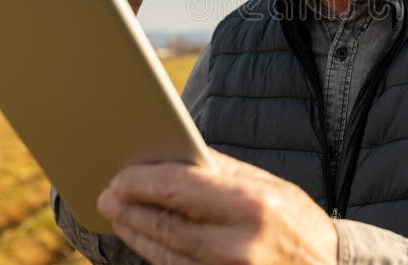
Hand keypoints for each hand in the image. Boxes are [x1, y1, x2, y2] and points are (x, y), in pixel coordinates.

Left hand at [97, 149, 338, 264]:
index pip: (179, 189)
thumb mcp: (271, 186)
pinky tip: (144, 237)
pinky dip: (155, 252)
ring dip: (136, 231)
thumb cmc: (299, 222)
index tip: (120, 175)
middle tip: (108, 195)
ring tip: (119, 213)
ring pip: (165, 252)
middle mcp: (237, 243)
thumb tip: (178, 154)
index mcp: (251, 204)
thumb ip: (223, 171)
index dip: (142, 182)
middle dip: (130, 208)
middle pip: (165, 224)